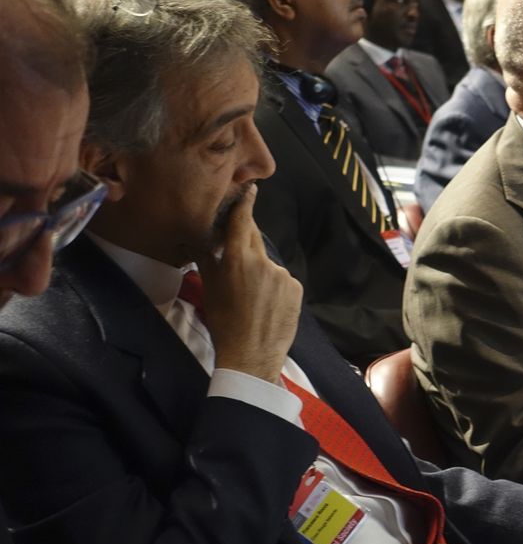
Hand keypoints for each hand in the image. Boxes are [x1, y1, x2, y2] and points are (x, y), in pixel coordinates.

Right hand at [195, 184, 301, 382]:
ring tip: (250, 297)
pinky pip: (282, 279)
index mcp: (237, 259)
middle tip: (236, 258)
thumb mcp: (209, 287)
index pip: (243, 221)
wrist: (251, 355)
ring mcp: (282, 274)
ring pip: (267, 263)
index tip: (250, 189)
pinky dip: (274, 286)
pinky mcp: (295, 287)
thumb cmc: (223, 322)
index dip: (246, 203)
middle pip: (255, 240)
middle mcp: (262, 262)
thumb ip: (210, 258)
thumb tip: (206, 238)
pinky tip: (265, 304)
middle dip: (246, 243)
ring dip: (259, 270)